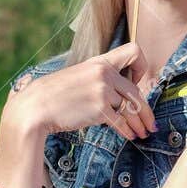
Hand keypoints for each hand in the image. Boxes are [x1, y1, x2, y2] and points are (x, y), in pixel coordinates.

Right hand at [7, 42, 158, 141]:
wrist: (35, 107)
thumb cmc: (54, 95)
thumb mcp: (78, 77)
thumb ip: (98, 79)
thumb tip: (117, 95)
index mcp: (99, 62)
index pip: (133, 51)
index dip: (141, 67)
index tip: (138, 83)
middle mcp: (104, 73)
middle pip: (136, 91)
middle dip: (146, 110)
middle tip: (151, 123)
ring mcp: (102, 90)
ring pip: (131, 108)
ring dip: (139, 124)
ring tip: (143, 133)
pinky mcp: (99, 108)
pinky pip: (121, 121)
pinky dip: (128, 131)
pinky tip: (130, 136)